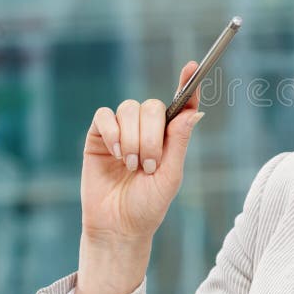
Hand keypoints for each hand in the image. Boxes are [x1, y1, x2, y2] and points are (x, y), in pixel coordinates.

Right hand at [74, 61, 204, 293]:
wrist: (117, 225)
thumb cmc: (148, 205)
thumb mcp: (170, 176)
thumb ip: (179, 143)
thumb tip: (194, 112)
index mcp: (170, 136)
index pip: (181, 104)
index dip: (187, 84)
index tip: (191, 67)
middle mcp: (148, 128)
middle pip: (153, 106)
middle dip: (152, 136)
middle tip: (147, 165)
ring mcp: (122, 130)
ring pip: (129, 109)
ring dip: (132, 139)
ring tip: (131, 166)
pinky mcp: (99, 136)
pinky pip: (105, 116)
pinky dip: (112, 132)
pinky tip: (115, 153)